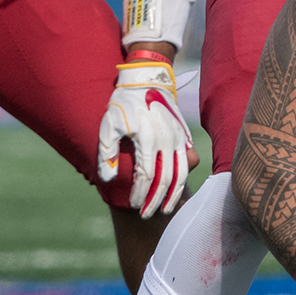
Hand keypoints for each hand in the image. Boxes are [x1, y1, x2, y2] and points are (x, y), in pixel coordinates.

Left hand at [97, 58, 194, 217]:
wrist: (147, 79)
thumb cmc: (123, 104)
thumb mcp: (109, 125)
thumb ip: (107, 153)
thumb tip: (108, 179)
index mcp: (147, 139)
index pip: (146, 176)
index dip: (140, 194)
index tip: (134, 206)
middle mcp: (166, 140)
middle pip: (165, 179)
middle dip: (156, 200)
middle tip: (147, 215)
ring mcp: (178, 139)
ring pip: (180, 174)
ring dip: (173, 195)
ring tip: (165, 210)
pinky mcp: (184, 136)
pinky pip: (187, 164)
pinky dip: (183, 180)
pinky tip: (176, 192)